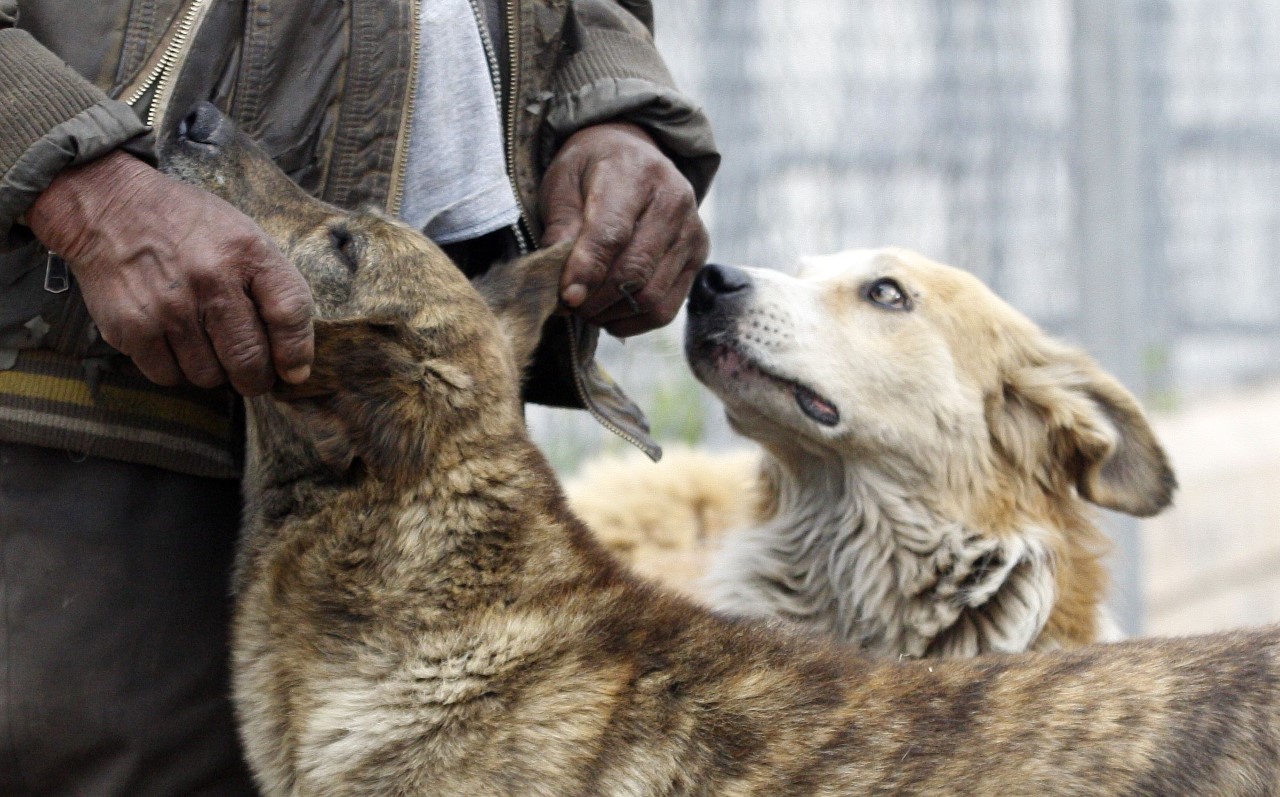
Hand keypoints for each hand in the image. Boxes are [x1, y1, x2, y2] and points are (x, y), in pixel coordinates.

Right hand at [27, 151, 313, 395]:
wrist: (108, 205)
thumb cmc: (187, 226)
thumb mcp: (242, 235)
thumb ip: (272, 285)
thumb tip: (294, 359)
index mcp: (248, 253)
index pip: (290, 314)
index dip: (297, 352)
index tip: (294, 371)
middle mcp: (211, 280)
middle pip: (250, 360)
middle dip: (256, 379)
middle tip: (251, 376)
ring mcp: (169, 307)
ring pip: (209, 376)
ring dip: (213, 372)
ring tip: (205, 346)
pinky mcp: (132, 327)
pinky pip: (168, 376)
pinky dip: (175, 370)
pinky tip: (173, 344)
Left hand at [540, 122, 709, 337]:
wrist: (635, 157)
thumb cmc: (592, 171)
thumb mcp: (563, 183)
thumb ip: (561, 227)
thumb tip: (563, 282)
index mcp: (637, 173)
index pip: (613, 233)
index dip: (587, 270)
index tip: (566, 297)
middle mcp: (674, 201)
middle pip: (635, 270)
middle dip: (596, 299)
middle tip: (569, 306)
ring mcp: (691, 232)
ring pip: (651, 296)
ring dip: (613, 313)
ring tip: (587, 310)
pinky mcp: (697, 258)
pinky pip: (666, 308)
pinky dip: (634, 321)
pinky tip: (610, 314)